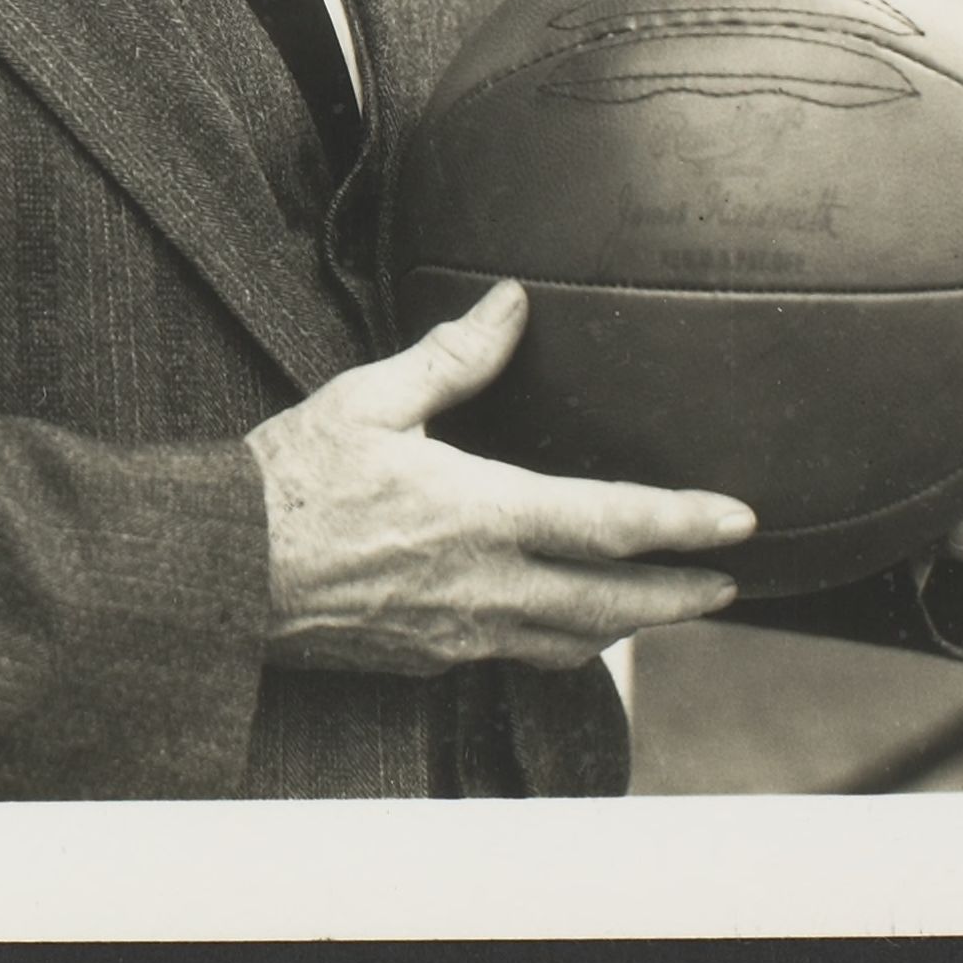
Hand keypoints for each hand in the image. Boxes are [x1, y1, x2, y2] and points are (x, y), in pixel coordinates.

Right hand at [246, 279, 754, 674]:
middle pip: (612, 606)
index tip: (740, 520)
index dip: (683, 522)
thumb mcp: (369, 398)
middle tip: (726, 586)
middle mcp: (484, 586)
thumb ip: (454, 357)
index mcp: (480, 514)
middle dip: (679, 597)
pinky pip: (515, 657)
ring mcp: (458, 633)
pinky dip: (559, 642)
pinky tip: (559, 626)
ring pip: (569, 643)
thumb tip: (513, 305)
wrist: (222, 570)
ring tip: (658, 608)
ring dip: (626, 627)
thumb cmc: (290, 479)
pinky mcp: (427, 658)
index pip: (609, 522)